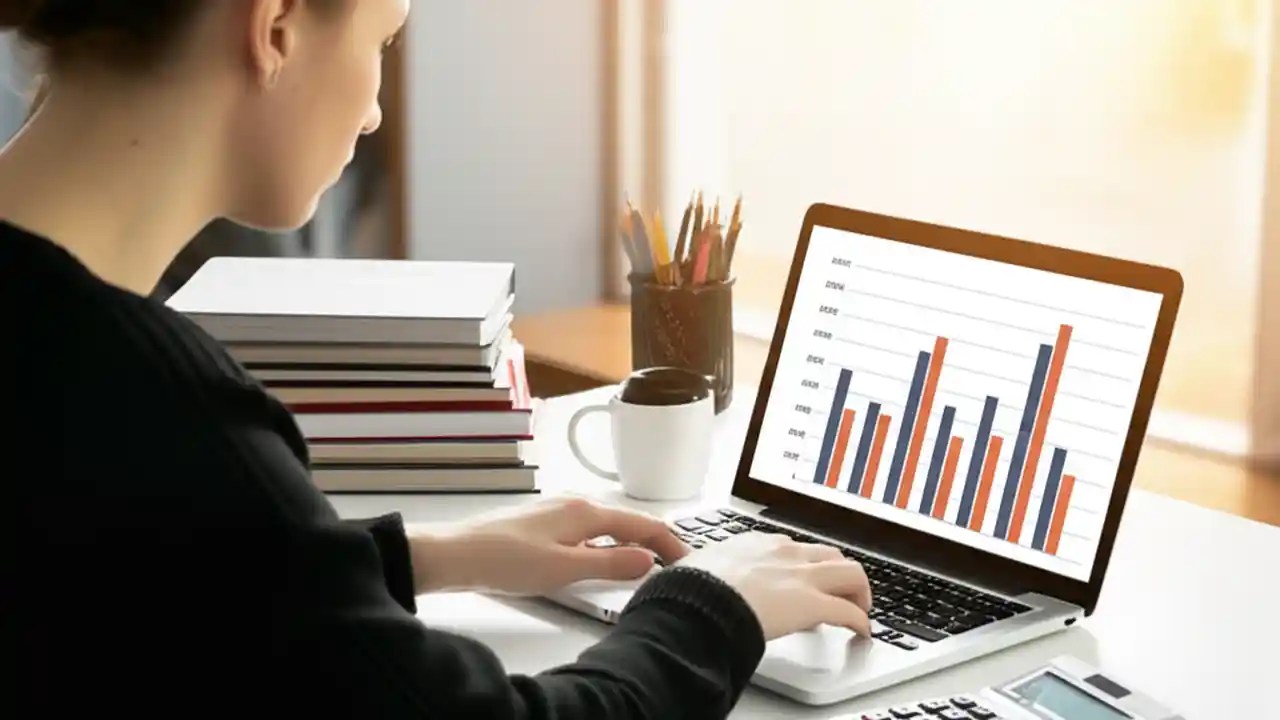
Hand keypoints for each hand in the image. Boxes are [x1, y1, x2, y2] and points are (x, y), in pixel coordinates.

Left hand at [409, 496, 689, 594]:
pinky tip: (599, 557)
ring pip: (605, 524)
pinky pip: (586, 529)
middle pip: (625, 520)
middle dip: (652, 539)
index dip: (668, 542)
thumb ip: (610, 565)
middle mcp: (573, 503)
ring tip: (644, 562)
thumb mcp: (564, 569)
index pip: (641, 524)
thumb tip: (647, 561)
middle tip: (673, 562)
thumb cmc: (505, 560)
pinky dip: (604, 542)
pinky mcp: (541, 522)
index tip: (688, 558)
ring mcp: (556, 510)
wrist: (455, 554)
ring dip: (628, 541)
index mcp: (585, 511)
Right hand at [675, 532, 871, 639]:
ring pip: (851, 573)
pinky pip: (849, 612)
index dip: (801, 564)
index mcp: (756, 543)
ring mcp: (802, 576)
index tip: (799, 578)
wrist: (701, 601)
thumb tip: (684, 573)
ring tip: (859, 607)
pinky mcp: (813, 604)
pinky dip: (859, 622)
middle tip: (840, 590)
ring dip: (858, 591)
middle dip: (839, 572)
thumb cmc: (692, 587)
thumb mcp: (694, 566)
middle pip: (829, 554)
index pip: (791, 547)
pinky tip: (861, 632)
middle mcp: (785, 552)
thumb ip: (701, 568)